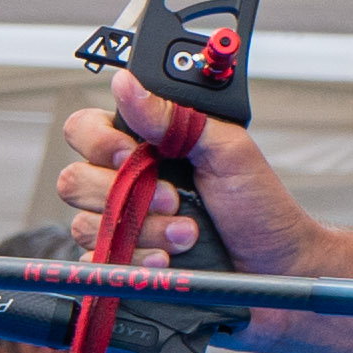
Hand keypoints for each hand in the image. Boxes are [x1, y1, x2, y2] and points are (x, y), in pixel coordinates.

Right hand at [49, 81, 308, 270]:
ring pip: (85, 223)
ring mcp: (122, 225)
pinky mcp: (121, 263)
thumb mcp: (228, 151)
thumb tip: (127, 84)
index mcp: (148, 146)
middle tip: (174, 199)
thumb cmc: (260, 207)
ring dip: (141, 229)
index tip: (131, 154)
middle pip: (75, 179)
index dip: (98, 142)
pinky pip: (95, 263)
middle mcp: (126, 183)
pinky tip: (167, 261)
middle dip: (127, 193)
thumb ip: (177, 118)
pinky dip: (133, 261)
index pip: (86, 131)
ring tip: (187, 235)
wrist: (277, 268)